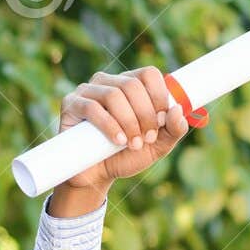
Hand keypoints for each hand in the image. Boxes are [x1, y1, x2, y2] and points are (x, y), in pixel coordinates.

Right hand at [58, 66, 190, 192]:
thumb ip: (174, 129)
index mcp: (130, 84)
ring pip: (114, 95)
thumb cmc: (127, 156)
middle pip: (132, 85)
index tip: (161, 123)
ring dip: (129, 122)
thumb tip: (178, 109)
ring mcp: (88, 91)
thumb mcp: (157, 145)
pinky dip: (110, 125)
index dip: (159, 97)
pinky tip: (118, 140)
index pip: (149, 74)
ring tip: (133, 144)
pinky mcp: (71, 104)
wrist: (98, 176)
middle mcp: (109, 82)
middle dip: (145, 115)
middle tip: (146, 139)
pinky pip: (92, 108)